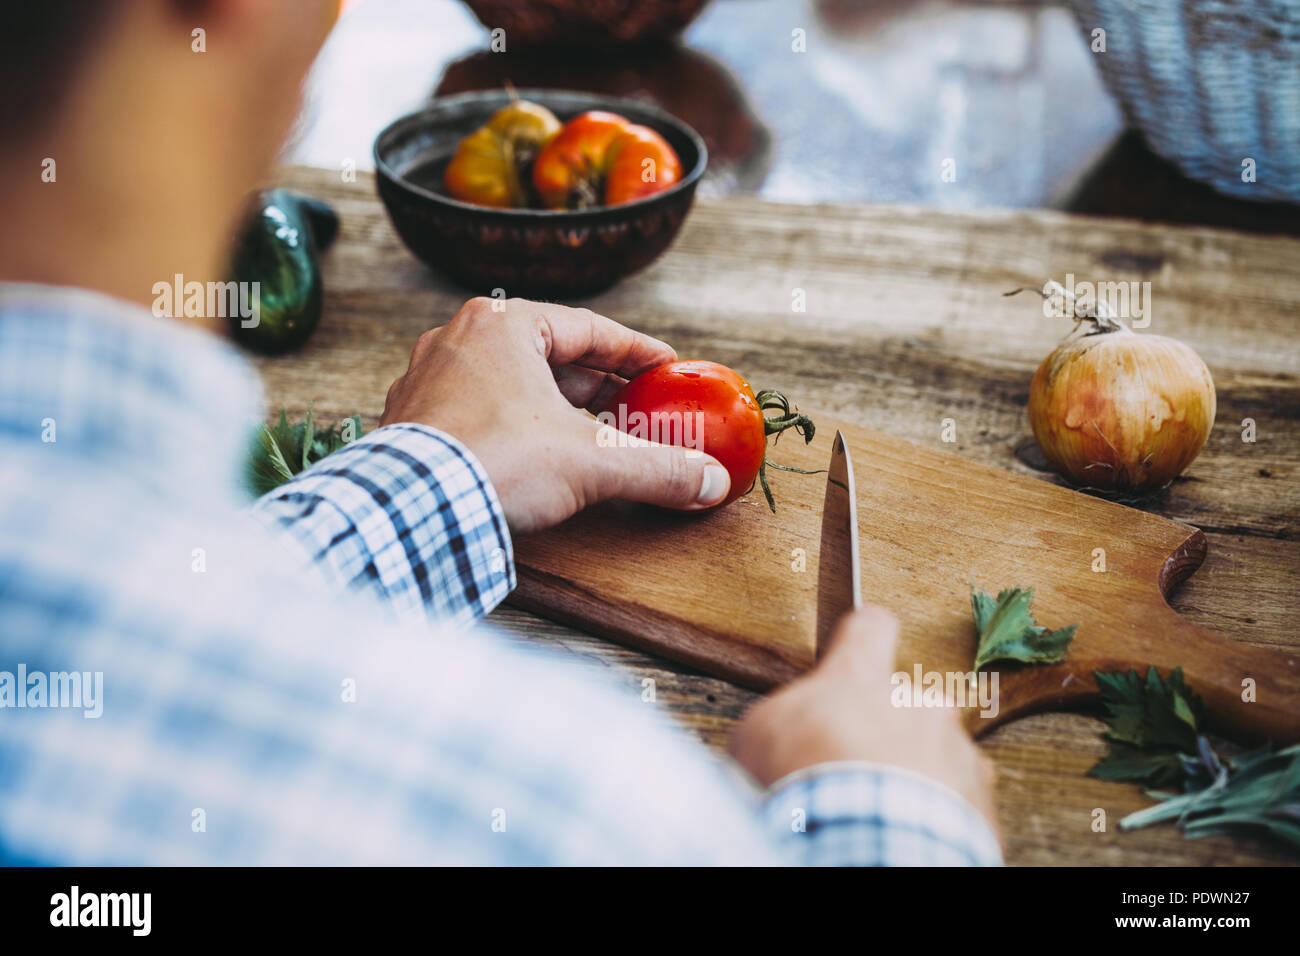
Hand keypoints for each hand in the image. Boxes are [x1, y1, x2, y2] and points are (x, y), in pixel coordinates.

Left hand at [380, 297, 731, 532]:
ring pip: (510, 386)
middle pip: (549, 357)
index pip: (589, 329)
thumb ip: (657, 467)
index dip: (637, 352)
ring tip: (594, 435)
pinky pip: (476, 414)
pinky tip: (536, 458)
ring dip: (555, 409)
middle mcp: (459, 339)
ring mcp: (427, 380)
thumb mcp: (591, 461)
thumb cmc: (496, 463)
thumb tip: (710, 483)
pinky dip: (514, 430)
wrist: (410, 510)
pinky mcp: (411, 422)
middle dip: (599, 385)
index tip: (668, 368)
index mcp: (503, 324)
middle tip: (639, 408)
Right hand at [729, 606, 999, 831]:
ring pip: (938, 748)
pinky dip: (935, 810)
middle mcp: (917, 703)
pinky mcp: (977, 798)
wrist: (864, 840)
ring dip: (914, 770)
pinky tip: (904, 825)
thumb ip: (786, 716)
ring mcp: (954, 749)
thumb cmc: (808, 776)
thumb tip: (785, 728)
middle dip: (888, 726)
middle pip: (909, 699)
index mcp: (861, 677)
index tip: (859, 644)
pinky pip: (959, 797)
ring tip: (880, 803)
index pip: (871, 627)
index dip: (863, 637)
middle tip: (856, 763)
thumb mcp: (762, 733)